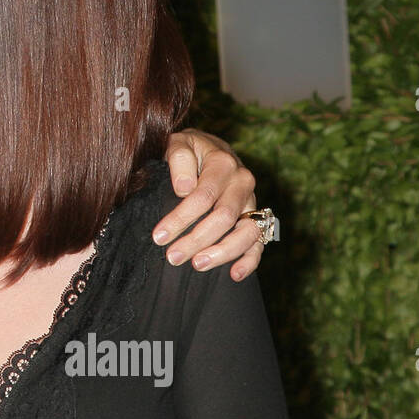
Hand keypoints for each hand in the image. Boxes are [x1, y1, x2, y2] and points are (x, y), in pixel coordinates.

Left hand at [155, 129, 263, 281]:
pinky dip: (250, 260)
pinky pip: (260, 241)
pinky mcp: (256, 217)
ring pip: (247, 232)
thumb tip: (184, 188)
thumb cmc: (187, 150)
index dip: (181, 218)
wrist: (208, 149)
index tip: (159, 236)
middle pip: (224, 217)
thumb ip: (179, 158)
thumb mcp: (177, 143)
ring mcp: (252, 201)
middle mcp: (243, 182)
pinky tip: (234, 275)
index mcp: (223, 163)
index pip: (203, 196)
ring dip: (223, 252)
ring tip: (197, 265)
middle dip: (196, 239)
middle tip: (172, 257)